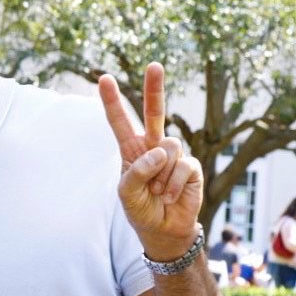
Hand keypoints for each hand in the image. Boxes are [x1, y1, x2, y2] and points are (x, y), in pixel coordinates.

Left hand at [99, 63, 203, 258]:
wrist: (164, 230)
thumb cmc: (141, 209)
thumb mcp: (126, 193)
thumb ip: (136, 172)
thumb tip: (159, 152)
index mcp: (131, 150)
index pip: (120, 122)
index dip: (112, 101)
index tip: (103, 79)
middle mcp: (153, 147)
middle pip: (154, 113)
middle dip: (155, 88)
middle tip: (154, 65)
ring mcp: (173, 155)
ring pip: (168, 147)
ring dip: (160, 175)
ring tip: (157, 192)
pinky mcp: (191, 166)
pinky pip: (182, 166)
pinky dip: (173, 184)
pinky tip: (169, 196)